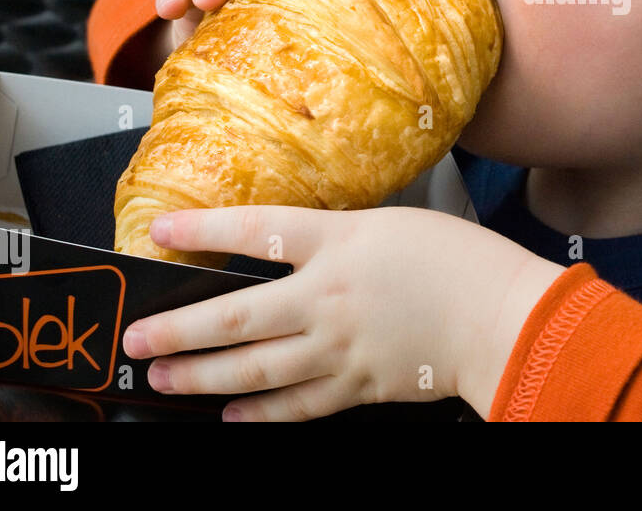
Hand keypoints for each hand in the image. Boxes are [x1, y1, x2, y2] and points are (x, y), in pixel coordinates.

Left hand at [120, 205, 565, 420]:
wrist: (502, 314)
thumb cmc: (460, 261)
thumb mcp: (392, 225)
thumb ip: (338, 238)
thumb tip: (292, 247)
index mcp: (340, 242)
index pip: (255, 231)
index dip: (202, 231)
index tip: (161, 233)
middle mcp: (329, 296)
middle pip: (237, 315)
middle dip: (179, 329)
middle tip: (138, 338)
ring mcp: (341, 346)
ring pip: (255, 368)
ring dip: (202, 376)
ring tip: (164, 376)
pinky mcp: (359, 385)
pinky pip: (298, 406)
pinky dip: (260, 414)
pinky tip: (232, 415)